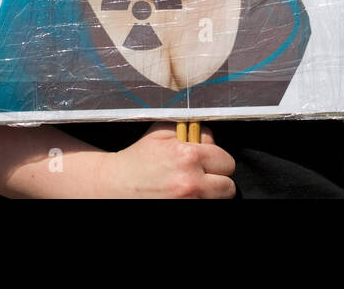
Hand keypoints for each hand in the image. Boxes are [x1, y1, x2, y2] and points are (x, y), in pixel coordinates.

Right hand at [97, 123, 234, 197]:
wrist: (114, 186)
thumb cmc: (137, 160)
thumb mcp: (161, 133)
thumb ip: (189, 129)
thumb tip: (208, 136)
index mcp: (188, 157)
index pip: (226, 161)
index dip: (217, 160)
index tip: (207, 161)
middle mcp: (190, 183)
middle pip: (228, 187)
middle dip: (217, 180)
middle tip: (202, 176)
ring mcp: (187, 203)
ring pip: (218, 201)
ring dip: (209, 194)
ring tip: (191, 187)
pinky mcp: (182, 214)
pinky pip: (204, 208)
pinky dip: (198, 202)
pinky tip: (183, 195)